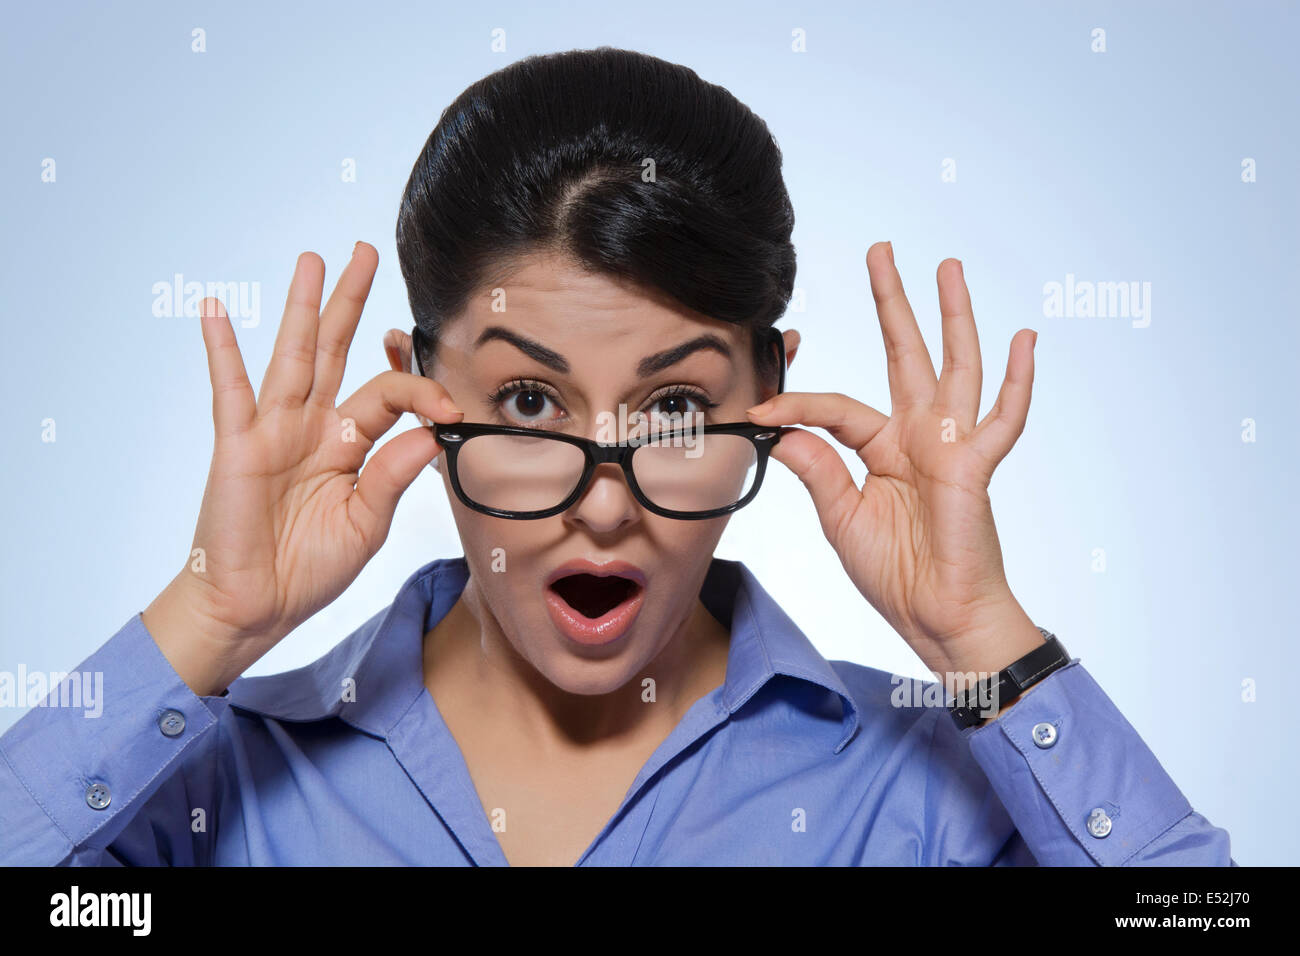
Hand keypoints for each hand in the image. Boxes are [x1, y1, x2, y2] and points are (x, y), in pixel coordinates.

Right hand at [142, 243, 463, 695]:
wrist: (257, 606)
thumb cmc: (310, 568)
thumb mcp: (367, 524)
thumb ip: (393, 476)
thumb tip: (429, 434)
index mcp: (349, 444)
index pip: (390, 396)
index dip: (422, 394)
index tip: (452, 409)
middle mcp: (313, 427)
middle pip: (336, 350)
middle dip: (352, 301)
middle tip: (365, 251)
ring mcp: (274, 431)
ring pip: (293, 356)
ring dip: (302, 306)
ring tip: (312, 258)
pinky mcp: (238, 446)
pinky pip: (230, 391)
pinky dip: (222, 351)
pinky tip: (217, 308)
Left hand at [745, 242, 1044, 678]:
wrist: (936, 617)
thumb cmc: (895, 573)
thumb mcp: (841, 517)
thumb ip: (818, 468)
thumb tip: (784, 430)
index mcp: (883, 448)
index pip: (836, 406)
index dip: (798, 403)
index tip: (762, 409)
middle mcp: (919, 436)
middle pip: (904, 354)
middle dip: (892, 303)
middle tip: (881, 251)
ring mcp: (951, 446)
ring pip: (955, 366)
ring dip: (953, 316)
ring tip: (948, 267)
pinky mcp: (976, 466)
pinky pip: (1002, 420)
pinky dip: (1017, 382)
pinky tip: (1025, 339)